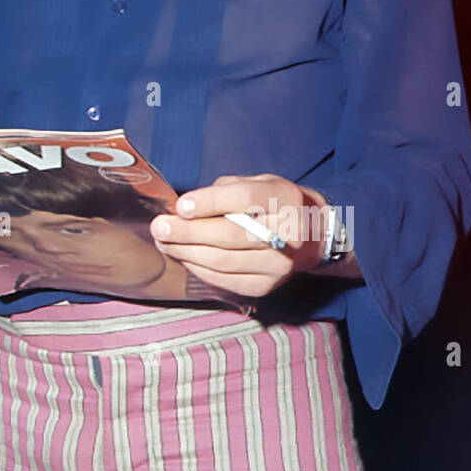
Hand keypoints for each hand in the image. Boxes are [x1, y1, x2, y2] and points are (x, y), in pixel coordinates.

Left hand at [150, 173, 329, 296]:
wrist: (311, 236)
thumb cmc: (273, 204)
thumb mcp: (255, 183)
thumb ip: (223, 191)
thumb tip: (184, 208)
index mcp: (283, 198)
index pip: (244, 199)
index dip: (210, 202)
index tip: (181, 206)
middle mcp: (287, 235)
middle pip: (230, 235)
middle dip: (189, 232)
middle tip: (160, 227)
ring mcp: (278, 266)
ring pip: (224, 261)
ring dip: (187, 252)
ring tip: (164, 242)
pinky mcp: (265, 286)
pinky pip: (225, 280)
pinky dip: (199, 269)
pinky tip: (184, 257)